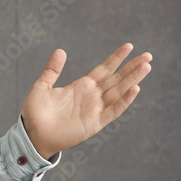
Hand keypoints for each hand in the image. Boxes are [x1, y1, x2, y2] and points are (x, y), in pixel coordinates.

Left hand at [21, 43, 151, 159]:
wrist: (32, 134)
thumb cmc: (35, 112)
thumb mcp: (42, 86)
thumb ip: (52, 70)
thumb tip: (61, 50)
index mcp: (81, 86)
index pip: (104, 69)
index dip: (116, 58)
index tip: (129, 46)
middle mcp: (91, 96)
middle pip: (116, 79)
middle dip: (132, 67)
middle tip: (148, 55)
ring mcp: (95, 109)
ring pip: (119, 91)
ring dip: (132, 80)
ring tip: (146, 66)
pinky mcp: (94, 123)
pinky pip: (113, 110)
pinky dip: (124, 100)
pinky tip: (134, 89)